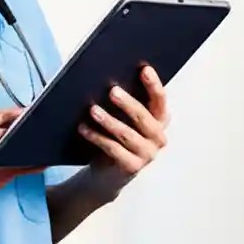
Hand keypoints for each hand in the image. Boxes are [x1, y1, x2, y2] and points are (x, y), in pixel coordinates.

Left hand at [77, 64, 169, 197]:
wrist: (107, 173)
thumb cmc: (115, 138)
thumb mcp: (121, 119)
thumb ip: (121, 102)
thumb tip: (106, 78)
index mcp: (159, 121)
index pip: (160, 101)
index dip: (154, 85)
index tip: (144, 69)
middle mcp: (158, 137)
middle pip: (144, 117)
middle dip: (128, 103)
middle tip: (112, 91)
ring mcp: (147, 154)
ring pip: (127, 134)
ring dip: (109, 121)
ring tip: (93, 109)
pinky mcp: (132, 167)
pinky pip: (113, 149)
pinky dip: (97, 137)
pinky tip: (83, 128)